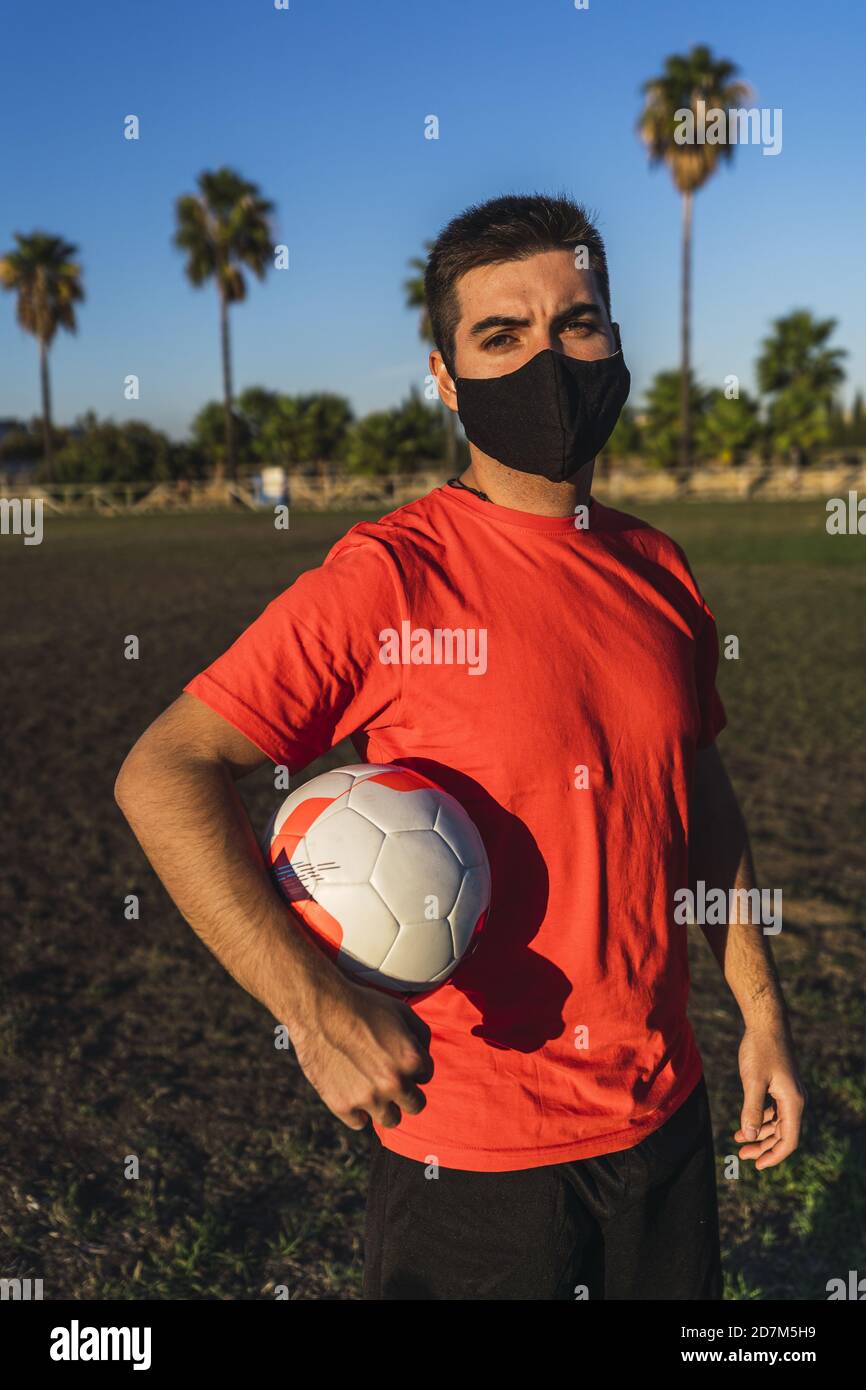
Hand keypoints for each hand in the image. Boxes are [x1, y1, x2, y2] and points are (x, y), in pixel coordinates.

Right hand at [291, 975, 433, 1131]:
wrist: (320, 1008)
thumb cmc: (362, 1005)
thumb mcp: (401, 1010)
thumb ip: (421, 1036)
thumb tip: (423, 1055)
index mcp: (411, 1059)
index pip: (426, 1076)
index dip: (414, 1067)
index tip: (399, 1060)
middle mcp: (393, 1083)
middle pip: (415, 1105)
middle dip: (407, 1093)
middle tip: (392, 1080)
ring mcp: (367, 1098)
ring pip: (391, 1120)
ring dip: (386, 1107)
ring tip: (374, 1090)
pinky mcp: (342, 1105)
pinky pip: (360, 1122)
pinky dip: (358, 1111)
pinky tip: (353, 1093)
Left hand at [735, 1024, 805, 1168]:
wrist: (766, 1023)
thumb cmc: (760, 1050)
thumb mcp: (753, 1080)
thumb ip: (751, 1109)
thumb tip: (748, 1136)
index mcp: (793, 1103)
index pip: (788, 1140)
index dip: (773, 1156)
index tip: (757, 1166)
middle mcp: (794, 1101)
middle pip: (782, 1134)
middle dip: (763, 1147)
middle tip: (741, 1155)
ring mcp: (788, 1093)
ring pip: (776, 1123)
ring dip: (759, 1133)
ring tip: (737, 1140)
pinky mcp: (780, 1086)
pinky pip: (772, 1111)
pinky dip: (758, 1119)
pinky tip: (742, 1124)